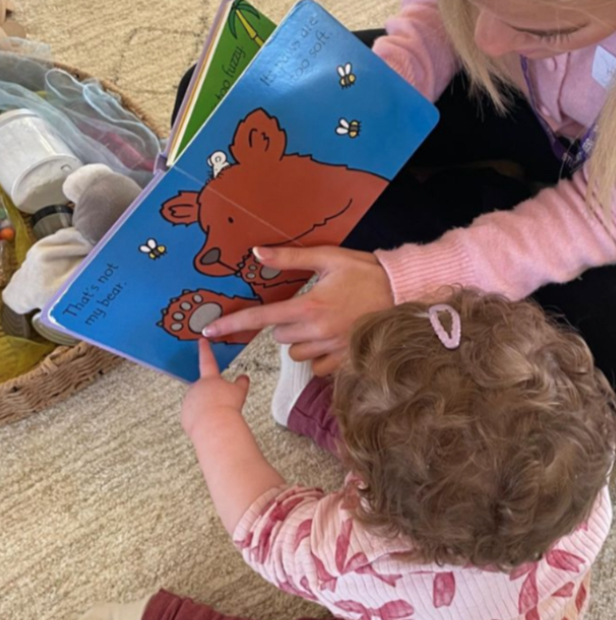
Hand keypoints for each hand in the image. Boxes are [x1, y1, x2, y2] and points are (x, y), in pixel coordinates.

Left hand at [182, 339, 249, 441]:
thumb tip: (244, 378)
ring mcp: (189, 401)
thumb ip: (241, 383)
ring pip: (197, 401)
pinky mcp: (185, 416)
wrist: (215, 426)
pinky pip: (193, 415)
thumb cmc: (226, 408)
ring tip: (217, 414)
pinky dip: (200, 418)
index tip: (201, 341)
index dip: (205, 349)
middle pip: (203, 386)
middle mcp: (196, 388)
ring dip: (205, 405)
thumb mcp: (239, 391)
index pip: (207, 359)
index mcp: (210, 378)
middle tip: (220, 400)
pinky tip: (210, 421)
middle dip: (210, 392)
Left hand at [201, 246, 394, 375]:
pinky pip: (316, 366)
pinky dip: (316, 356)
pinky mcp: (345, 359)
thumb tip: (257, 253)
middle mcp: (317, 331)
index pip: (261, 318)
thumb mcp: (328, 258)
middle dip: (283, 324)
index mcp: (309, 305)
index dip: (232, 324)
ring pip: (295, 353)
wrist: (403, 291)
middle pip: (278, 336)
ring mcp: (331, 348)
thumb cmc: (365, 271)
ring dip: (298, 340)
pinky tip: (328, 338)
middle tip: (304, 307)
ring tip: (318, 322)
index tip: (209, 331)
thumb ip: (290, 258)